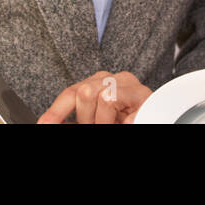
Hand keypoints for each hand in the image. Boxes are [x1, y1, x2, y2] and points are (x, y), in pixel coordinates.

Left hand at [37, 70, 151, 123]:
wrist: (161, 118)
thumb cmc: (124, 119)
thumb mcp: (96, 120)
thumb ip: (80, 119)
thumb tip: (52, 124)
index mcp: (99, 83)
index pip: (71, 92)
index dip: (56, 111)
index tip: (44, 125)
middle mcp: (114, 78)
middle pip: (85, 92)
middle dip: (87, 118)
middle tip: (99, 125)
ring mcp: (132, 85)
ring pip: (104, 97)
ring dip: (105, 122)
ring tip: (115, 124)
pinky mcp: (146, 95)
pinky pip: (125, 109)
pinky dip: (124, 122)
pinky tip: (127, 122)